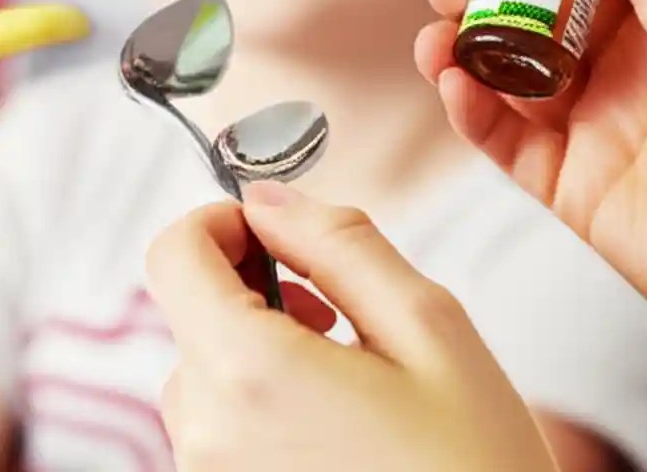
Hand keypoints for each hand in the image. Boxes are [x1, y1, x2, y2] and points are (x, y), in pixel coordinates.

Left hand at [146, 182, 556, 471]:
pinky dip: (259, 400)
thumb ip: (339, 243)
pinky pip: (218, 425)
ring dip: (259, 346)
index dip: (218, 221)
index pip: (171, 256)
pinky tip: (331, 420)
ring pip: (203, 369)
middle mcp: (206, 432)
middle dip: (254, 287)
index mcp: (248, 373)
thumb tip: (269, 201)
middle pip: (189, 312)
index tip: (273, 230)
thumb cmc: (475, 464)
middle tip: (335, 308)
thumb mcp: (429, 326)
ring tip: (345, 373)